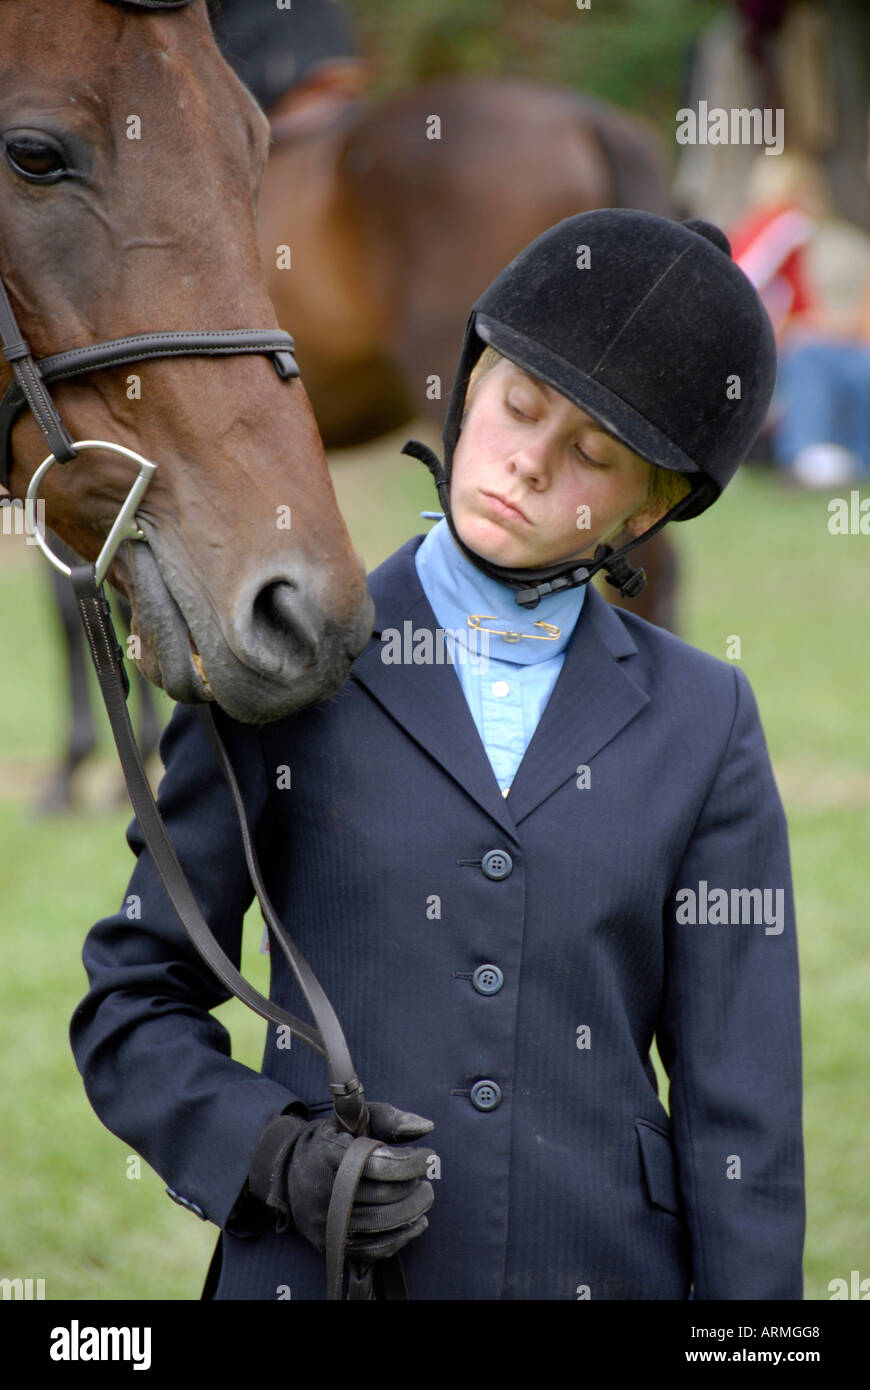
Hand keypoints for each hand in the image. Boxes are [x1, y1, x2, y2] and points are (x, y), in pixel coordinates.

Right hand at [248, 1101, 435, 1262]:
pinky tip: (416, 1224)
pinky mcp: (330, 1244)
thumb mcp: (355, 1119)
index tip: (428, 1157)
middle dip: (414, 1191)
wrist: (291, 1173)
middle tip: (426, 1183)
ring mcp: (325, 1221)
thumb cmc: (334, 1141)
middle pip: (382, 1197)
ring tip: (423, 1200)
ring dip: (412, 1214)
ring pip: (380, 1226)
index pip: (378, 1165)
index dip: (410, 1163)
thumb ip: (391, 1119)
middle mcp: (325, 1190)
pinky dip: (400, 1238)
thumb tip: (427, 1127)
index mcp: (330, 1154)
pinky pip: (372, 1250)